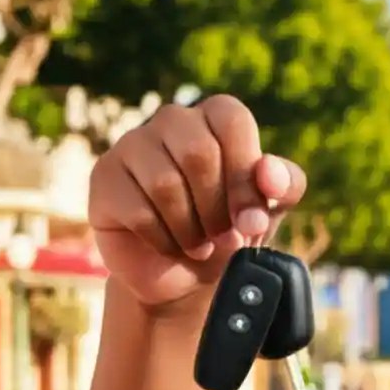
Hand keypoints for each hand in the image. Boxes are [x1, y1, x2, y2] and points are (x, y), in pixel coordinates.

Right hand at [88, 95, 306, 311]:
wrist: (186, 272)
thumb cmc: (232, 229)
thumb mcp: (271, 209)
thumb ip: (285, 185)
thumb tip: (269, 172)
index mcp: (216, 117)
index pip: (232, 120)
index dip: (244, 175)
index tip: (252, 220)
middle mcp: (173, 121)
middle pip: (198, 152)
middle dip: (217, 208)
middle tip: (224, 236)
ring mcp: (132, 145)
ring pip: (164, 183)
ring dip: (190, 228)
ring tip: (199, 244)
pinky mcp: (104, 177)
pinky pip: (137, 210)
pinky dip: (163, 240)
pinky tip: (170, 245)